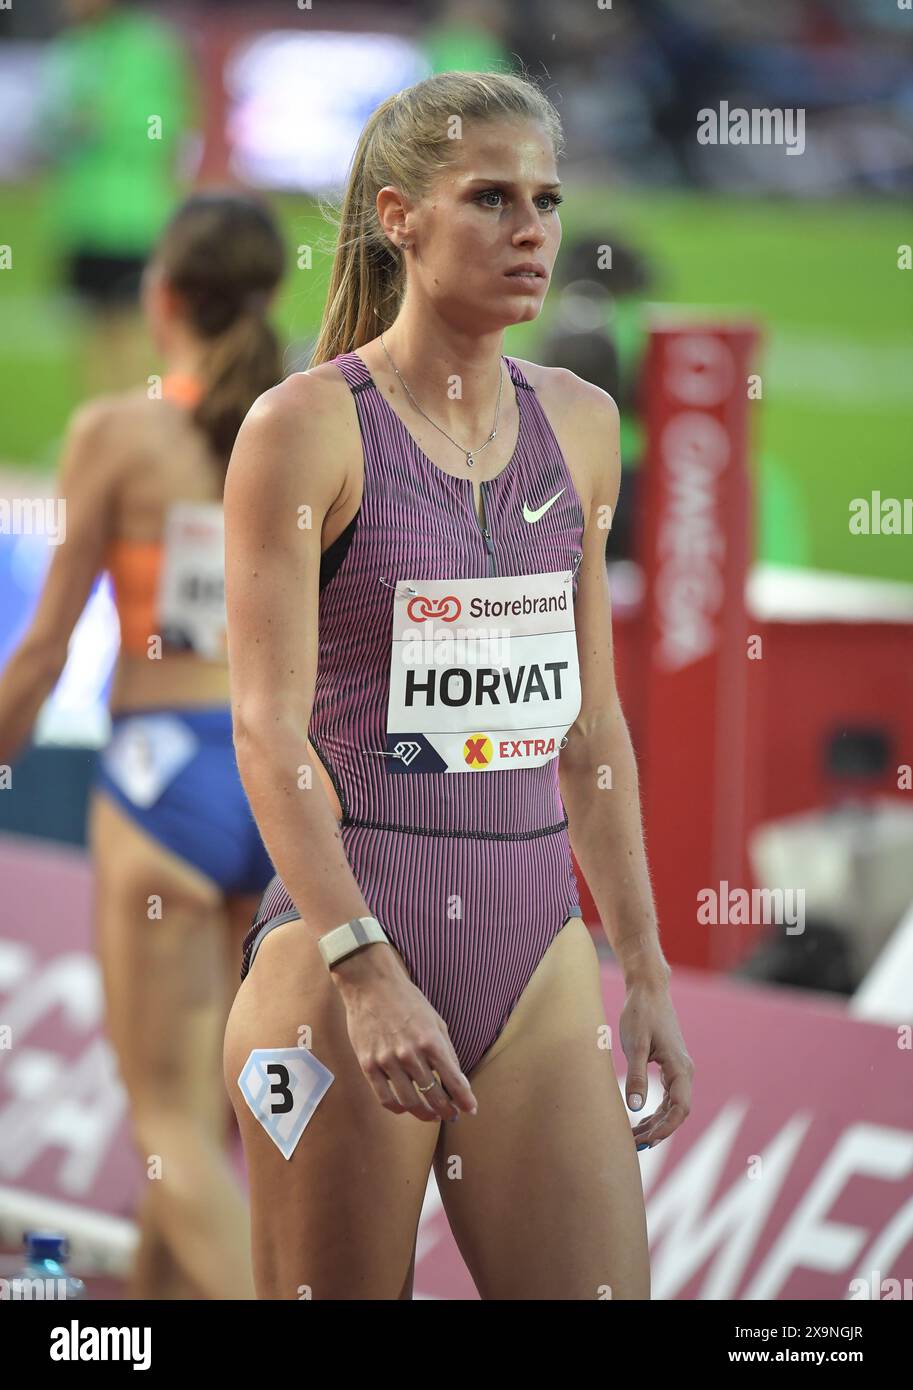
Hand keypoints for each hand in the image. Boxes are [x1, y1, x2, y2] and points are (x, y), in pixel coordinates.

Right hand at [332, 945, 477, 1122]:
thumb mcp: (436, 1021)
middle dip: (446, 1111)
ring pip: (409, 1102)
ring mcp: (387, 1061)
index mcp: (430, 1041)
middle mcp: (409, 1054)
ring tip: (431, 1115)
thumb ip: (447, 1051)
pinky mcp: (368, 1065)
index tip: (470, 1109)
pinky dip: (399, 1108)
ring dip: (424, 1114)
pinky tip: (406, 1107)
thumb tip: (457, 1080)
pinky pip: (385, 1098)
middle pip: (433, 1096)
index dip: (465, 1100)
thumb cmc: (407, 1001)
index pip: (453, 1081)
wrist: (371, 985)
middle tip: (451, 1115)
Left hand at [618, 978, 692, 1149]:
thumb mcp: (635, 1045)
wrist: (648, 990)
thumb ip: (637, 1076)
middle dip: (659, 1131)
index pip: (680, 1109)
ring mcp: (679, 1069)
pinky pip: (668, 1096)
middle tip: (633, 1145)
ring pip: (673, 1106)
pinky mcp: (670, 1066)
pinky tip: (640, 1120)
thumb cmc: (640, 1014)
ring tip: (633, 1137)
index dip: (665, 1128)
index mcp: (680, 1068)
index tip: (645, 1140)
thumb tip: (635, 1108)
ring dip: (656, 1123)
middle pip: (677, 1112)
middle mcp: (684, 1071)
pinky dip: (656, 1111)